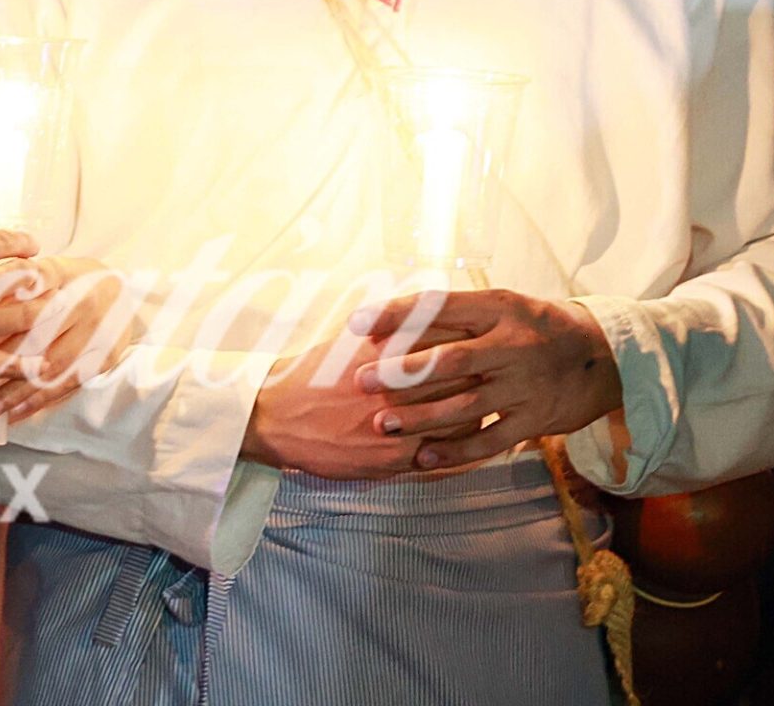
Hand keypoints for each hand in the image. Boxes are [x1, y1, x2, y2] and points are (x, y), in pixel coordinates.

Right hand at [0, 227, 48, 401]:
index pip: (3, 241)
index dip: (24, 242)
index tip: (32, 246)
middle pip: (26, 277)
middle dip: (39, 279)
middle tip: (45, 284)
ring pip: (30, 315)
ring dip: (40, 314)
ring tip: (45, 316)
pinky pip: (18, 363)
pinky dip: (31, 362)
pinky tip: (38, 361)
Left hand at [0, 257, 139, 427]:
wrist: (121, 291)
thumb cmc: (69, 281)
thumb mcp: (46, 270)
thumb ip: (17, 281)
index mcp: (63, 274)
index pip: (23, 301)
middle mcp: (83, 302)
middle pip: (36, 337)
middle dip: (0, 363)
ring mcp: (97, 332)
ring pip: (51, 367)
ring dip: (17, 391)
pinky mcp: (104, 357)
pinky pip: (68, 382)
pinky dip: (41, 400)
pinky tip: (17, 413)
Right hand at [242, 303, 482, 478]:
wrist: (275, 417)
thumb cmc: (310, 376)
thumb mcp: (347, 342)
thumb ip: (386, 332)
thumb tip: (422, 314)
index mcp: (384, 354)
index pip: (446, 344)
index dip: (471, 342)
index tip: (484, 339)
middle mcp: (393, 389)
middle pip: (461, 380)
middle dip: (482, 376)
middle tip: (498, 372)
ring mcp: (396, 427)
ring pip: (460, 421)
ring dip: (479, 413)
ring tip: (486, 406)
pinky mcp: (391, 459)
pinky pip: (442, 457)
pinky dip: (464, 451)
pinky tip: (475, 446)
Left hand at [349, 290, 622, 470]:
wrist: (603, 355)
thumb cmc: (533, 326)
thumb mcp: (499, 306)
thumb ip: (453, 313)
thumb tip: (388, 314)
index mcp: (498, 308)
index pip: (439, 307)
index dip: (396, 314)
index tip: (356, 323)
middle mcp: (512, 345)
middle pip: (450, 360)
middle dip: (402, 372)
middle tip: (362, 381)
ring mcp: (525, 386)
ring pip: (466, 405)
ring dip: (421, 417)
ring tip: (383, 424)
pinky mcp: (536, 419)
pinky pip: (491, 439)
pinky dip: (456, 450)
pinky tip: (423, 457)